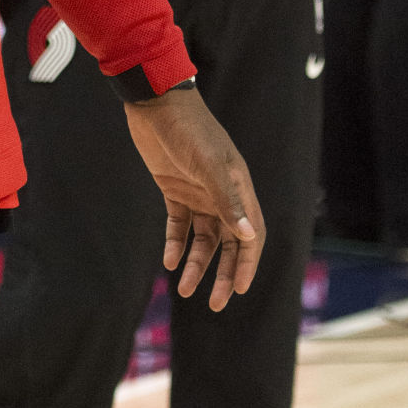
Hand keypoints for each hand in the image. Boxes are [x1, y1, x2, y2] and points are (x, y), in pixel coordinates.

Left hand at [123, 85, 263, 310]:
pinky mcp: (174, 189)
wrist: (156, 103)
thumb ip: (228, 200)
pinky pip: (179, 225)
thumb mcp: (208, 165)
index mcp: (238, 188)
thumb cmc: (188, 130)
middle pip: (229, 243)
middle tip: (213, 303)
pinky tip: (170, 261)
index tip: (237, 289)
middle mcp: (222, 194)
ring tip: (184, 289)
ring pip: (203, 239)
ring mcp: (198, 193)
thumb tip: (249, 236)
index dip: (247, 263)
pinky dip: (176, 244)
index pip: (251, 235)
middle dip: (222, 273)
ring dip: (196, 264)